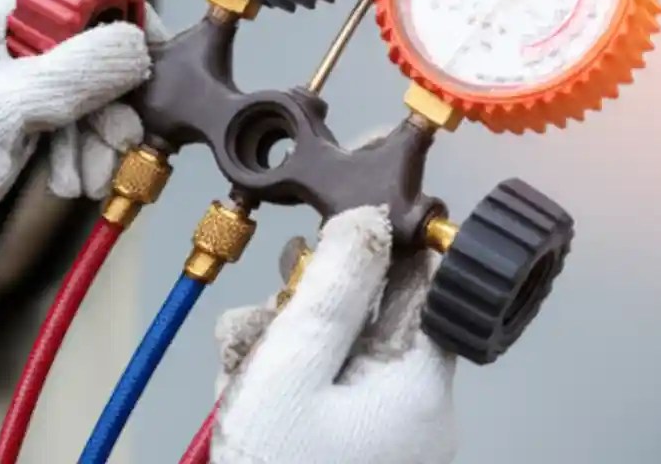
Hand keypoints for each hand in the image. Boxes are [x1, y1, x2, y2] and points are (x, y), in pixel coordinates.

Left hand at [0, 0, 155, 312]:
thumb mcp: (8, 111)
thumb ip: (78, 72)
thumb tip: (135, 43)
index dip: (120, 22)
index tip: (151, 63)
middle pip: (78, 51)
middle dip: (107, 100)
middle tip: (123, 142)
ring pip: (65, 94)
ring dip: (87, 136)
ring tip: (86, 182)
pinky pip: (43, 123)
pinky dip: (61, 151)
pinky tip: (65, 184)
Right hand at [212, 207, 456, 463]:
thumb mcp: (293, 369)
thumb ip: (328, 292)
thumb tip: (370, 218)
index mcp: (418, 380)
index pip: (420, 281)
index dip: (374, 248)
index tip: (327, 235)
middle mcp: (414, 405)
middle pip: (365, 316)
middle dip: (301, 307)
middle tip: (262, 325)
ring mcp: (384, 432)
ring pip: (334, 353)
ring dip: (279, 347)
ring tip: (240, 375)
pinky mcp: (354, 449)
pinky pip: (323, 393)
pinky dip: (281, 385)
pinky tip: (245, 397)